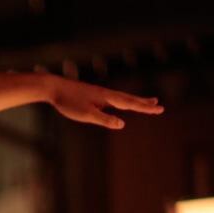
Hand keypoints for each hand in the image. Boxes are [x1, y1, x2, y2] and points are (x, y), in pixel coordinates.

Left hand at [43, 75, 161, 129]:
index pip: (131, 104)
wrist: (53, 87)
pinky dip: (122, 101)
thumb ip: (104, 119)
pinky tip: (120, 103)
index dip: (145, 107)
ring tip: (146, 102)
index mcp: (107, 98)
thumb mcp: (86, 114)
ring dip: (135, 100)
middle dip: (144, 103)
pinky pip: (113, 99)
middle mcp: (106, 93)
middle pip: (129, 99)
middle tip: (159, 105)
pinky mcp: (93, 94)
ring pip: (122, 98)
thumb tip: (122, 125)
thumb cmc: (69, 102)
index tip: (160, 109)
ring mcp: (100, 93)